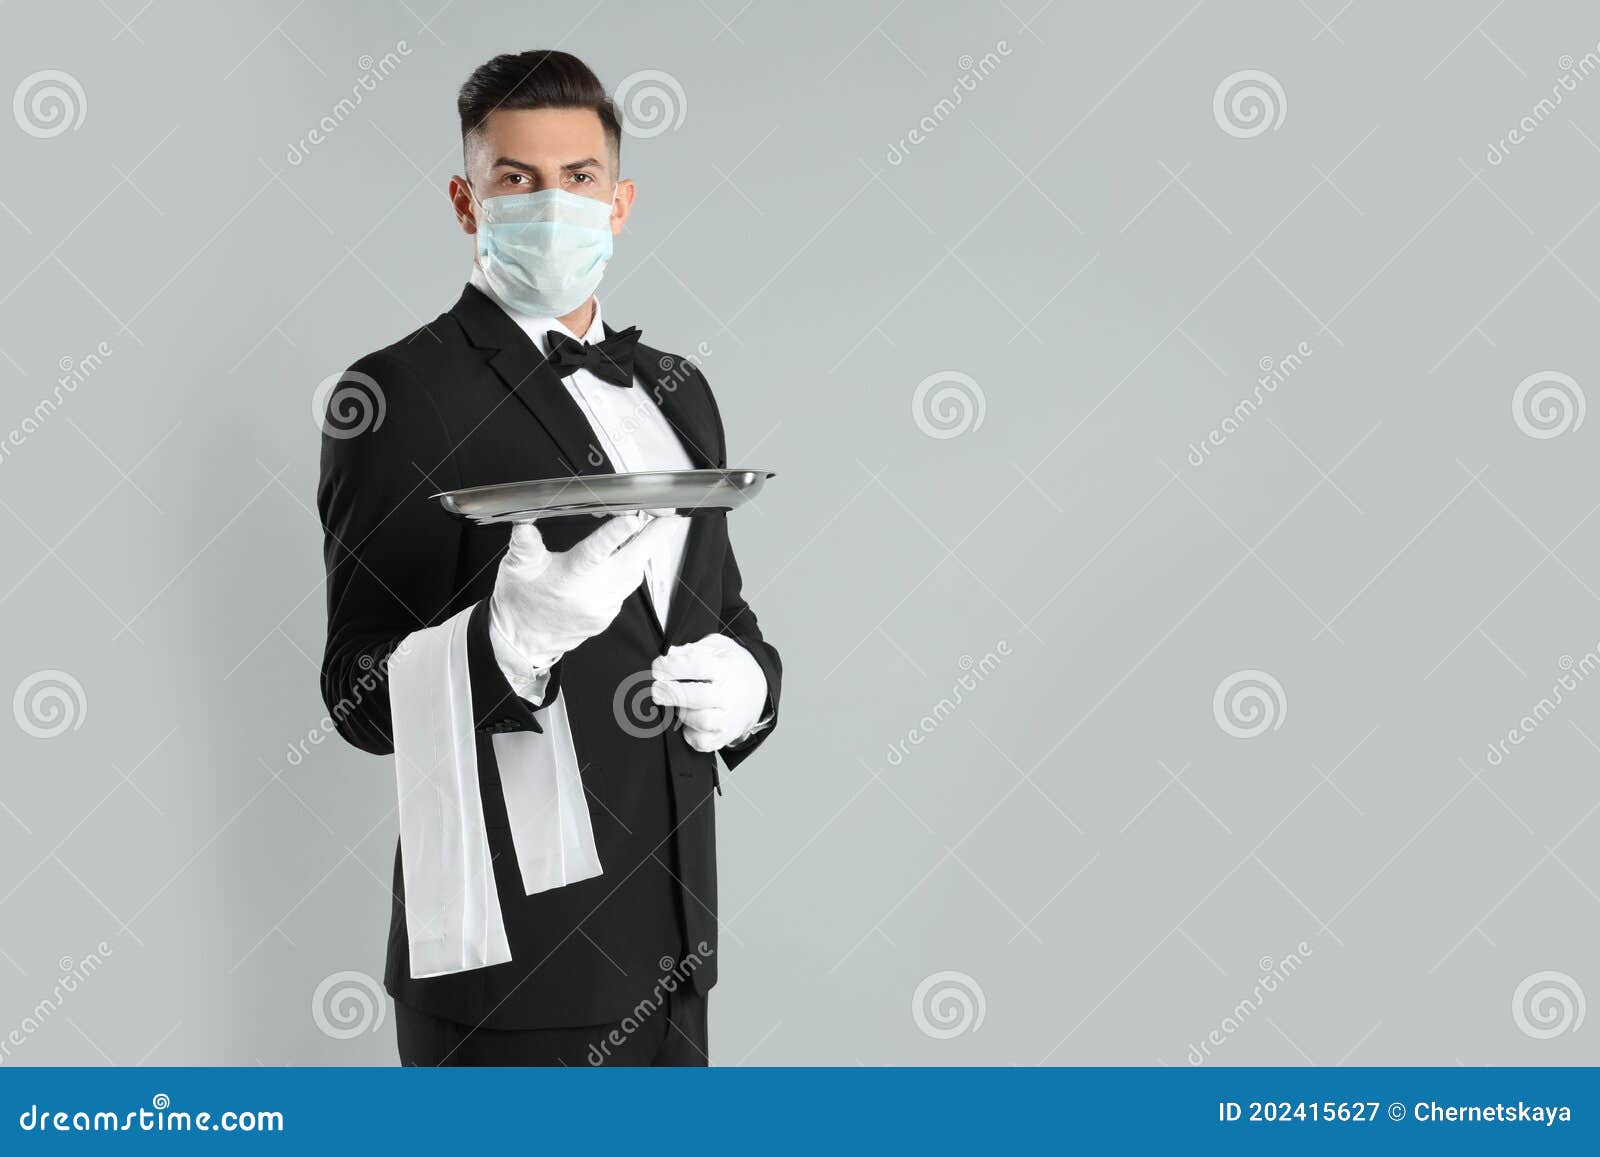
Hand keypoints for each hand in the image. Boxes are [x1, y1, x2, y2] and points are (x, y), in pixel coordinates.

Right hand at [490, 513, 679, 671]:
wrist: (521, 640)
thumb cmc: (519, 599)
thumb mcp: (516, 566)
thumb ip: (525, 544)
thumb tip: (524, 524)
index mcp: (568, 576)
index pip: (595, 553)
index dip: (615, 535)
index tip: (633, 520)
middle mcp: (590, 593)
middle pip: (630, 562)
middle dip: (653, 538)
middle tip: (668, 517)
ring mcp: (602, 608)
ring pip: (633, 576)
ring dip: (643, 553)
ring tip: (650, 531)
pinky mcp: (607, 617)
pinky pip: (625, 591)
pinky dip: (629, 573)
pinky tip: (625, 560)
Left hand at [650, 633, 767, 752]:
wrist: (758, 690)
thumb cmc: (730, 666)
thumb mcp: (716, 647)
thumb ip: (693, 649)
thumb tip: (670, 654)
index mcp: (728, 669)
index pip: (699, 666)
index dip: (674, 666)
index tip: (657, 666)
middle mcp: (730, 695)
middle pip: (700, 696)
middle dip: (673, 693)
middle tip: (656, 689)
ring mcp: (729, 719)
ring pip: (703, 721)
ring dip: (683, 713)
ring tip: (676, 705)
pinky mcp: (723, 737)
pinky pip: (702, 741)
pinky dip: (690, 734)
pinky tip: (686, 722)